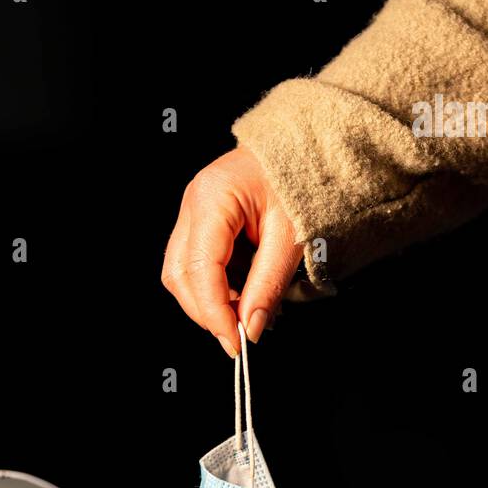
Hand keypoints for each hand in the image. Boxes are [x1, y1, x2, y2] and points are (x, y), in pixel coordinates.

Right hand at [161, 145, 303, 356]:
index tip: (237, 343)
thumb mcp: (293, 236)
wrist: (307, 143)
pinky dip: (215, 287)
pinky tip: (242, 295)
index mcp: (214, 197)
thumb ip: (268, 285)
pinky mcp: (200, 220)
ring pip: (181, 273)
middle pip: (179, 275)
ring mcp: (192, 210)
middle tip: (241, 335)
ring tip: (246, 314)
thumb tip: (251, 328)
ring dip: (208, 302)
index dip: (215, 313)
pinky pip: (195, 264)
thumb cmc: (302, 178)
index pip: (200, 270)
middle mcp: (193, 202)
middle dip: (206, 312)